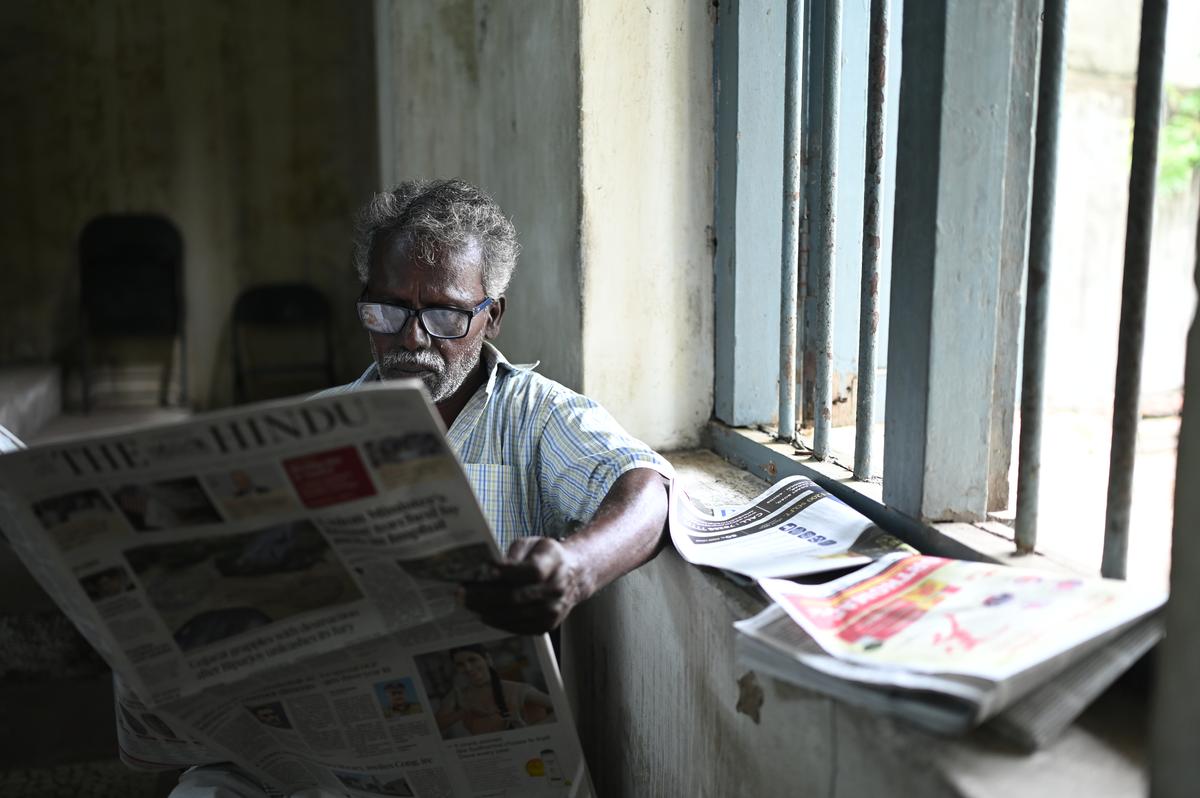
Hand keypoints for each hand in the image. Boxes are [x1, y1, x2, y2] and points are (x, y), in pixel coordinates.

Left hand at [460, 536, 590, 634]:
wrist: (574, 576)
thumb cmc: (545, 557)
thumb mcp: (532, 544)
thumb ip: (513, 555)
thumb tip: (488, 570)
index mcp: (554, 562)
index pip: (531, 571)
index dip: (508, 572)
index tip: (485, 569)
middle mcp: (556, 588)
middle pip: (518, 597)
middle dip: (485, 596)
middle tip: (462, 594)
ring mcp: (554, 610)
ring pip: (516, 615)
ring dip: (488, 611)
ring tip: (468, 605)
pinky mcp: (548, 625)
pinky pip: (520, 627)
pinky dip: (500, 622)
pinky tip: (485, 614)